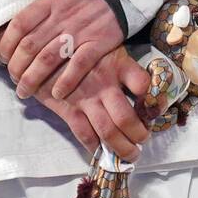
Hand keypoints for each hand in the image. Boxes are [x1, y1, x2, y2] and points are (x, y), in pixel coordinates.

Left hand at [0, 0, 124, 100]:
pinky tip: (57, 93)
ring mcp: (81, 30)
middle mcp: (62, 16)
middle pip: (30, 46)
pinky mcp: (100, 42)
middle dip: (16, 67)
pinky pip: (79, 65)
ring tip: (25, 91)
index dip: (7, 43)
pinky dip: (66, 81)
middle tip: (13, 79)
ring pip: (49, 58)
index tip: (4, 56)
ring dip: (33, 78)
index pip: (20, 24)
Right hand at [31, 45, 151, 161]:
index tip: (156, 111)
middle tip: (143, 140)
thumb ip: (122, 62)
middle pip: (127, 118)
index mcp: (118, 64)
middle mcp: (104, 83)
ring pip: (108, 131)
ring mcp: (85, 99)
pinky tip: (102, 152)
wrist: (41, 48)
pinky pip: (85, 134)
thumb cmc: (78, 45)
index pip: (143, 84)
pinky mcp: (68, 109)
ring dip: (122, 147)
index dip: (155, 101)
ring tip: (130, 154)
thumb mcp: (105, 44)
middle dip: (138, 135)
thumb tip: (144, 84)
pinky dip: (95, 147)